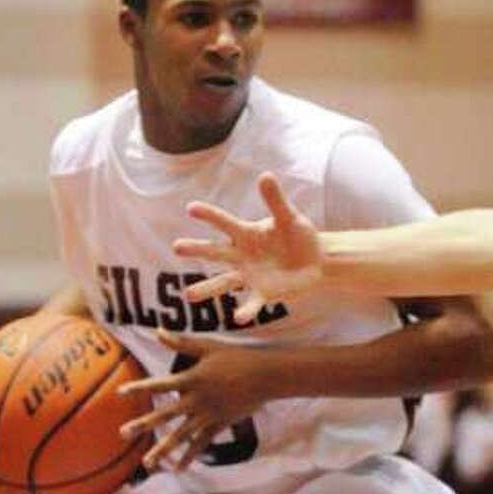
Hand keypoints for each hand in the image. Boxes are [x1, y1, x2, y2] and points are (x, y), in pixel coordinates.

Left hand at [118, 330, 287, 471]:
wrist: (266, 376)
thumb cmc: (238, 357)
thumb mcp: (208, 346)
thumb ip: (181, 343)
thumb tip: (158, 330)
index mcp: (192, 379)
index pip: (160, 385)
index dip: (140, 388)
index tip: (121, 393)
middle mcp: (197, 400)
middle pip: (165, 415)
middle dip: (143, 424)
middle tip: (123, 433)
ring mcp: (208, 415)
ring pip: (181, 436)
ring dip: (163, 450)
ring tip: (148, 463)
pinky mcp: (219, 424)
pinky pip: (201, 443)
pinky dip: (190, 455)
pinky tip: (178, 468)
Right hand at [174, 171, 322, 322]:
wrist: (316, 261)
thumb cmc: (298, 236)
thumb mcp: (289, 217)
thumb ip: (276, 200)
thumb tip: (265, 175)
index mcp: (246, 234)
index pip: (224, 223)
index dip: (209, 215)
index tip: (191, 207)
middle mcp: (242, 255)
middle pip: (215, 252)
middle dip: (196, 249)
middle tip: (176, 246)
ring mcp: (250, 276)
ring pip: (223, 283)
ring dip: (206, 289)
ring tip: (188, 296)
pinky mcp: (264, 294)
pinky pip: (252, 303)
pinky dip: (246, 310)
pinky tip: (239, 318)